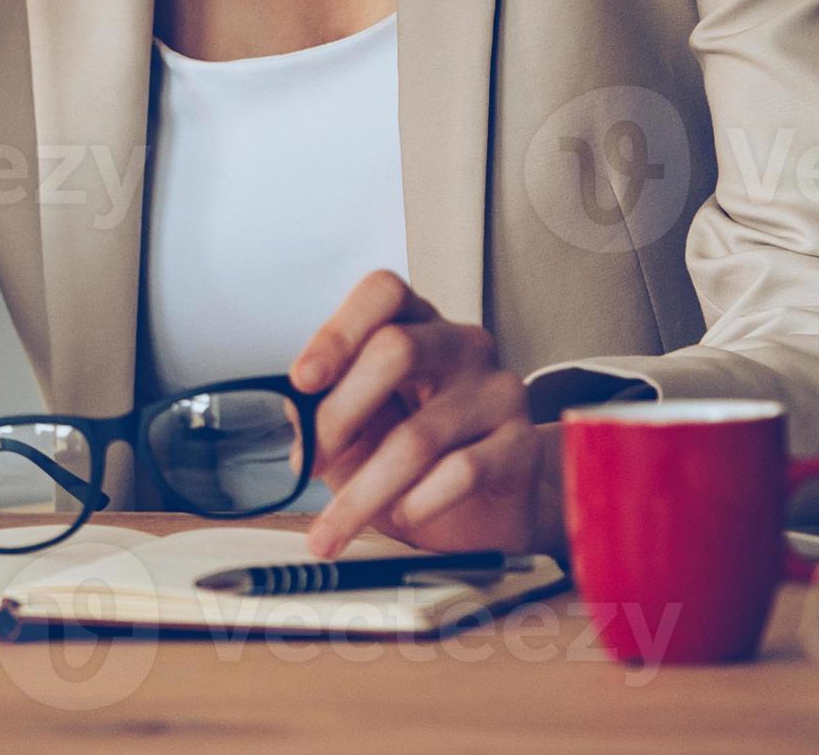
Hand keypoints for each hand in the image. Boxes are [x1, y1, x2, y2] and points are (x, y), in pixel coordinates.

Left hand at [291, 270, 554, 559]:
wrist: (487, 508)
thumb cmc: (416, 457)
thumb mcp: (358, 429)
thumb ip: (324, 415)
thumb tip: (296, 427)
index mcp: (416, 324)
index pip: (383, 294)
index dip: (338, 332)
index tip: (302, 380)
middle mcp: (461, 345)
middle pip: (397, 350)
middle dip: (340, 414)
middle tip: (312, 462)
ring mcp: (498, 391)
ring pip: (420, 434)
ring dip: (365, 490)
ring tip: (337, 525)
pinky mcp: (522, 443)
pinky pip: (463, 471)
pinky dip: (419, 502)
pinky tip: (402, 516)